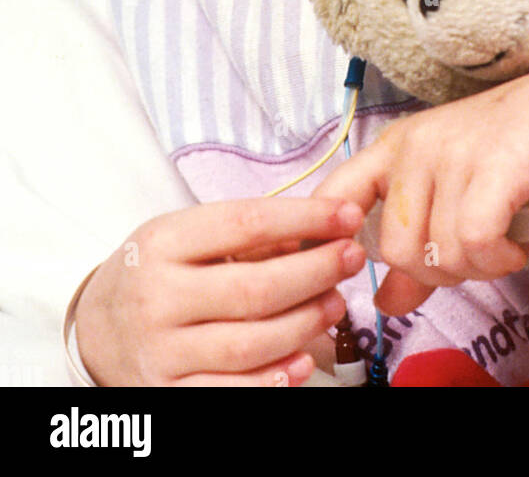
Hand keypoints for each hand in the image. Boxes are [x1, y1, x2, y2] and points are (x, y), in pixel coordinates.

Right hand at [74, 196, 365, 385]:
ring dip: (306, 323)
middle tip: (350, 259)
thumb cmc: (155, 273)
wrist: (95, 329)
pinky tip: (304, 360)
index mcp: (162, 242)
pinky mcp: (167, 394)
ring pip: (251, 343)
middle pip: (255, 288)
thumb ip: (246, 236)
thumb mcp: (184, 236)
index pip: (245, 224)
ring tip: (335, 303)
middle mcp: (157, 296)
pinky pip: (231, 391)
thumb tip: (319, 232)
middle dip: (316, 272)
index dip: (305, 219)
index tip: (346, 216)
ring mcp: (160, 351)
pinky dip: (275, 380)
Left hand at [316, 54, 528, 313]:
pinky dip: (500, 259)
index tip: (354, 272)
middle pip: (394, 249)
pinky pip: (475, 244)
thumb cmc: (528, 144)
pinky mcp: (494, 166)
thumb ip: (421, 245)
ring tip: (505, 241)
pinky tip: (519, 244)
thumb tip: (386, 302)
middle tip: (476, 254)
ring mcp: (454, 152)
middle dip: (437, 272)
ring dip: (478, 267)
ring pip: (438, 253)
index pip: (334, 195)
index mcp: (399, 145)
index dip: (332, 243)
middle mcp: (418, 145)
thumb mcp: (461, 189)